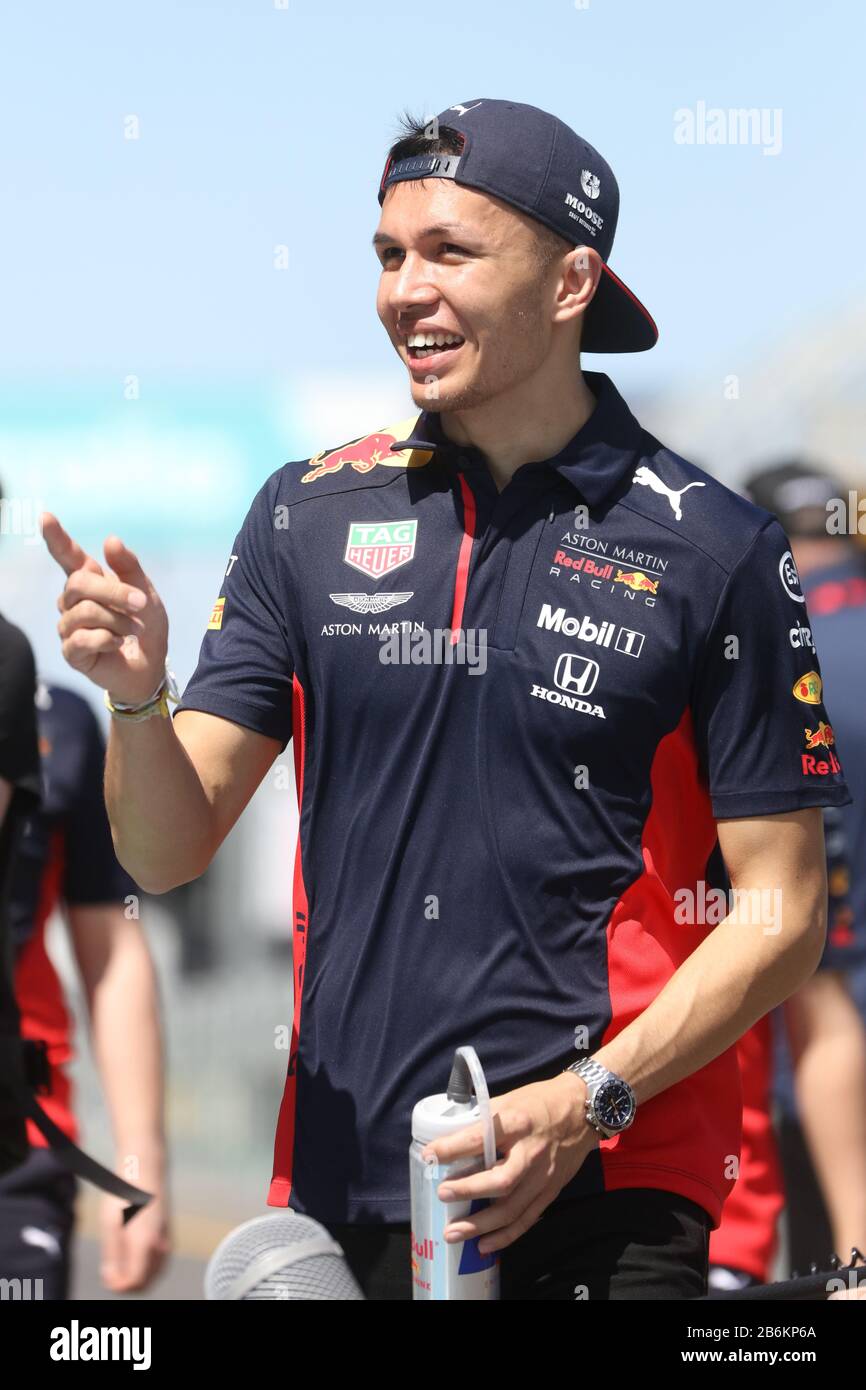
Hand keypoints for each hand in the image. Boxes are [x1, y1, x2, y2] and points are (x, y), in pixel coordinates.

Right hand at [41, 513, 168, 705]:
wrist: (151, 667)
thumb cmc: (146, 627)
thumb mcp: (146, 594)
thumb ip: (129, 568)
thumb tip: (109, 540)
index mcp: (90, 582)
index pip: (67, 556)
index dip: (56, 537)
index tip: (45, 517)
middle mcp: (72, 602)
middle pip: (80, 583)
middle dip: (114, 592)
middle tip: (140, 604)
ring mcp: (68, 627)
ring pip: (86, 612)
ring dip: (119, 620)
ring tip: (133, 630)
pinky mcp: (71, 652)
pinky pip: (86, 639)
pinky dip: (110, 640)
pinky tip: (118, 644)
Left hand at [99, 1187, 170, 1292]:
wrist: (146, 1169)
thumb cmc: (124, 1193)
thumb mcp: (110, 1224)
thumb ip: (112, 1255)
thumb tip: (112, 1278)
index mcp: (145, 1243)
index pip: (134, 1282)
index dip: (117, 1285)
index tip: (106, 1274)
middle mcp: (161, 1245)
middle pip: (145, 1283)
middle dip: (126, 1282)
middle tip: (110, 1269)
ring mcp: (167, 1241)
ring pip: (152, 1274)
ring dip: (136, 1275)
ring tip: (118, 1261)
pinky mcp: (168, 1236)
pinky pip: (158, 1263)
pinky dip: (145, 1267)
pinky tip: (131, 1254)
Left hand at [421, 1072, 598, 1254]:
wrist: (584, 1110)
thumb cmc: (539, 1101)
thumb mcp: (509, 1099)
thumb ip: (483, 1120)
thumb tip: (449, 1137)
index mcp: (516, 1123)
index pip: (480, 1138)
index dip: (453, 1148)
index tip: (430, 1155)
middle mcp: (531, 1152)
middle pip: (500, 1180)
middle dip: (469, 1191)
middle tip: (442, 1195)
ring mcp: (543, 1175)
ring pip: (511, 1208)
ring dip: (481, 1224)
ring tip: (453, 1233)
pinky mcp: (551, 1191)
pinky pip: (527, 1219)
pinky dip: (505, 1236)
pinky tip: (484, 1245)